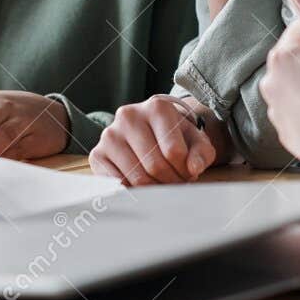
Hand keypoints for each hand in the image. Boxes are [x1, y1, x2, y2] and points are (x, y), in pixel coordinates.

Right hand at [90, 95, 223, 184]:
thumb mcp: (195, 141)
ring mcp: (109, 134)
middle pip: (155, 165)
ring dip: (154, 189)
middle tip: (177, 183)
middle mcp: (129, 115)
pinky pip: (116, 184)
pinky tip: (142, 186)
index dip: (186, 170)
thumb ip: (202, 153)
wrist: (150, 132)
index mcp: (156, 107)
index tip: (189, 173)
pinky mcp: (97, 154)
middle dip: (171, 181)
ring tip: (162, 183)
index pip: (174, 151)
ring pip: (136, 177)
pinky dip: (133, 192)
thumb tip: (193, 167)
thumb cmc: (175, 137)